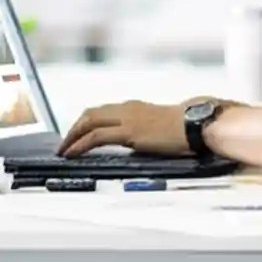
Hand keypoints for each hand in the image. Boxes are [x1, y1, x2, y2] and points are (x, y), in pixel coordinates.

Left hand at [56, 100, 188, 156]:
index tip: (76, 133)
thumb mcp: (160, 127)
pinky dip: (80, 144)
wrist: (198, 125)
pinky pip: (96, 137)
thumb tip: (139, 140)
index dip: (86, 122)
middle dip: (74, 128)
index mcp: (134, 107)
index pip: (102, 111)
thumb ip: (146, 130)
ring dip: (72, 136)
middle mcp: (127, 109)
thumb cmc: (186, 128)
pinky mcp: (129, 133)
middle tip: (65, 143)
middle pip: (90, 114)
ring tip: (63, 150)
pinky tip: (72, 153)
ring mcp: (127, 119)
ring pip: (88, 122)